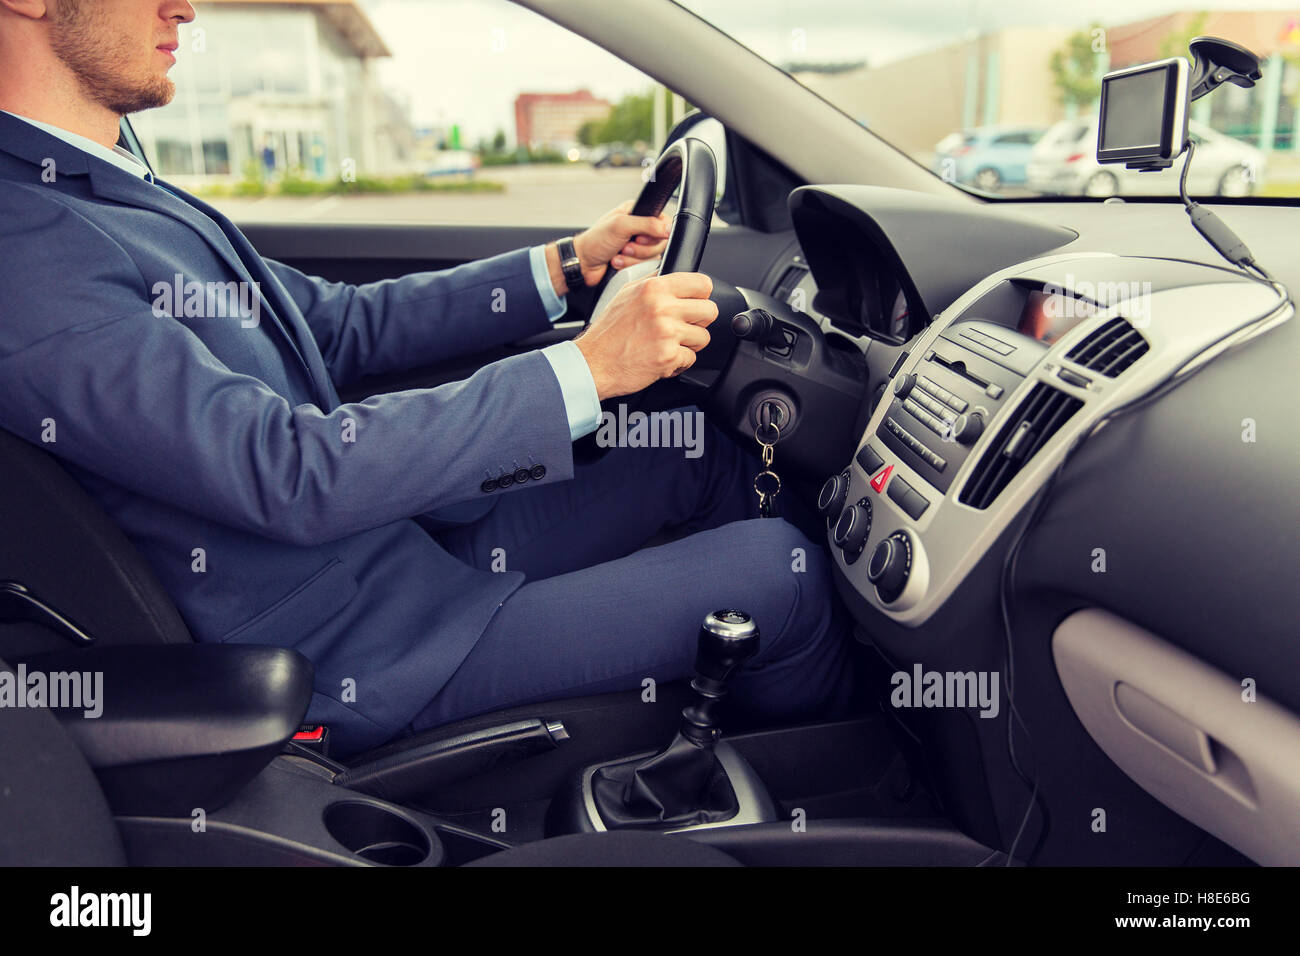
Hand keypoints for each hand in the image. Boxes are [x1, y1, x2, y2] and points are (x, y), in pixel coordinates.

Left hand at [572, 200, 671, 285]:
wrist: (583, 263)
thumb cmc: (595, 241)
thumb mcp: (621, 226)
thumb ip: (647, 224)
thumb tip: (667, 228)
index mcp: (637, 212)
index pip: (663, 221)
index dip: (656, 233)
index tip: (640, 237)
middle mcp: (639, 227)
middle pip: (659, 242)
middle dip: (641, 248)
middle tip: (625, 246)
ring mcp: (638, 245)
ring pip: (652, 256)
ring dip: (632, 258)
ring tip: (618, 253)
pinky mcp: (636, 260)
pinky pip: (644, 266)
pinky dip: (629, 265)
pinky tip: (617, 261)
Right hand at [574, 272, 716, 399]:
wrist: (593, 362)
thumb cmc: (608, 332)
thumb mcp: (626, 293)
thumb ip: (653, 282)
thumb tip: (675, 277)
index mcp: (654, 288)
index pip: (702, 283)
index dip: (701, 295)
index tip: (695, 303)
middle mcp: (662, 308)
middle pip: (710, 310)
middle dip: (699, 321)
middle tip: (683, 326)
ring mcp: (667, 333)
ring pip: (703, 337)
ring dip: (689, 344)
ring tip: (668, 343)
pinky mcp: (668, 357)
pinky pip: (691, 358)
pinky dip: (678, 362)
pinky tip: (662, 357)